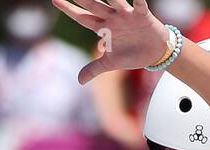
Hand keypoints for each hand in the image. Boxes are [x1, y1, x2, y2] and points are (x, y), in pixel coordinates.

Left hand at [51, 0, 172, 84]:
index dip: (69, 10)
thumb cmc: (132, 54)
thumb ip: (94, 69)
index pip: (82, 17)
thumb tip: (79, 81)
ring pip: (114, 1)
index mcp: (103, 28)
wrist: (155, 53)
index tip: (55, 0)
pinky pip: (139, 5)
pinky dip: (138, 0)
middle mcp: (113, 18)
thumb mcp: (111, 63)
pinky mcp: (142, 16)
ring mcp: (127, 15)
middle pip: (94, 6)